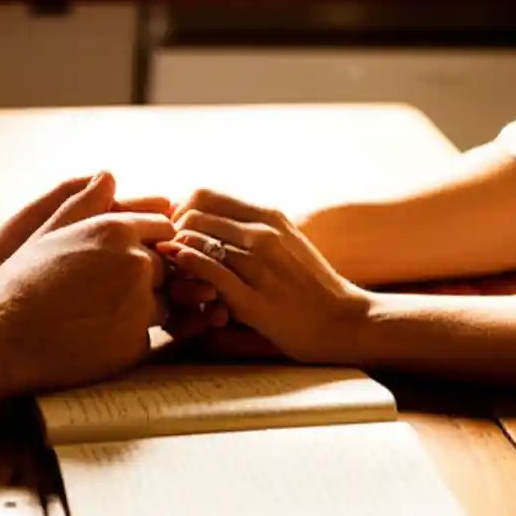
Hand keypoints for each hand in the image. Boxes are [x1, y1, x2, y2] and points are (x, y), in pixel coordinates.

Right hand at [0, 172, 174, 391]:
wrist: (1, 335)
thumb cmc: (20, 281)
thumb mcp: (50, 232)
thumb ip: (86, 203)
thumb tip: (110, 175)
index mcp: (117, 229)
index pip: (163, 229)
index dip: (148, 244)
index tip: (125, 259)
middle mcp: (136, 263)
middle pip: (165, 269)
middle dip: (146, 279)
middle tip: (104, 294)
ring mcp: (139, 305)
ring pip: (161, 306)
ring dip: (139, 311)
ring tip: (95, 316)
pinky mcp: (135, 343)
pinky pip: (144, 339)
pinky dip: (125, 340)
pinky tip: (92, 339)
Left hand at [157, 189, 371, 363]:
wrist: (343, 320)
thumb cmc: (309, 284)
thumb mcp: (285, 240)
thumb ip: (250, 226)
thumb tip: (209, 215)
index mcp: (269, 216)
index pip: (202, 194)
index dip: (181, 212)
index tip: (181, 234)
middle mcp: (263, 234)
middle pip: (191, 215)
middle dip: (173, 235)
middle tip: (172, 257)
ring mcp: (257, 265)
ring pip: (193, 241)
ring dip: (176, 257)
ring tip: (176, 274)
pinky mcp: (251, 299)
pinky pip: (205, 272)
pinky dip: (186, 271)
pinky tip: (184, 281)